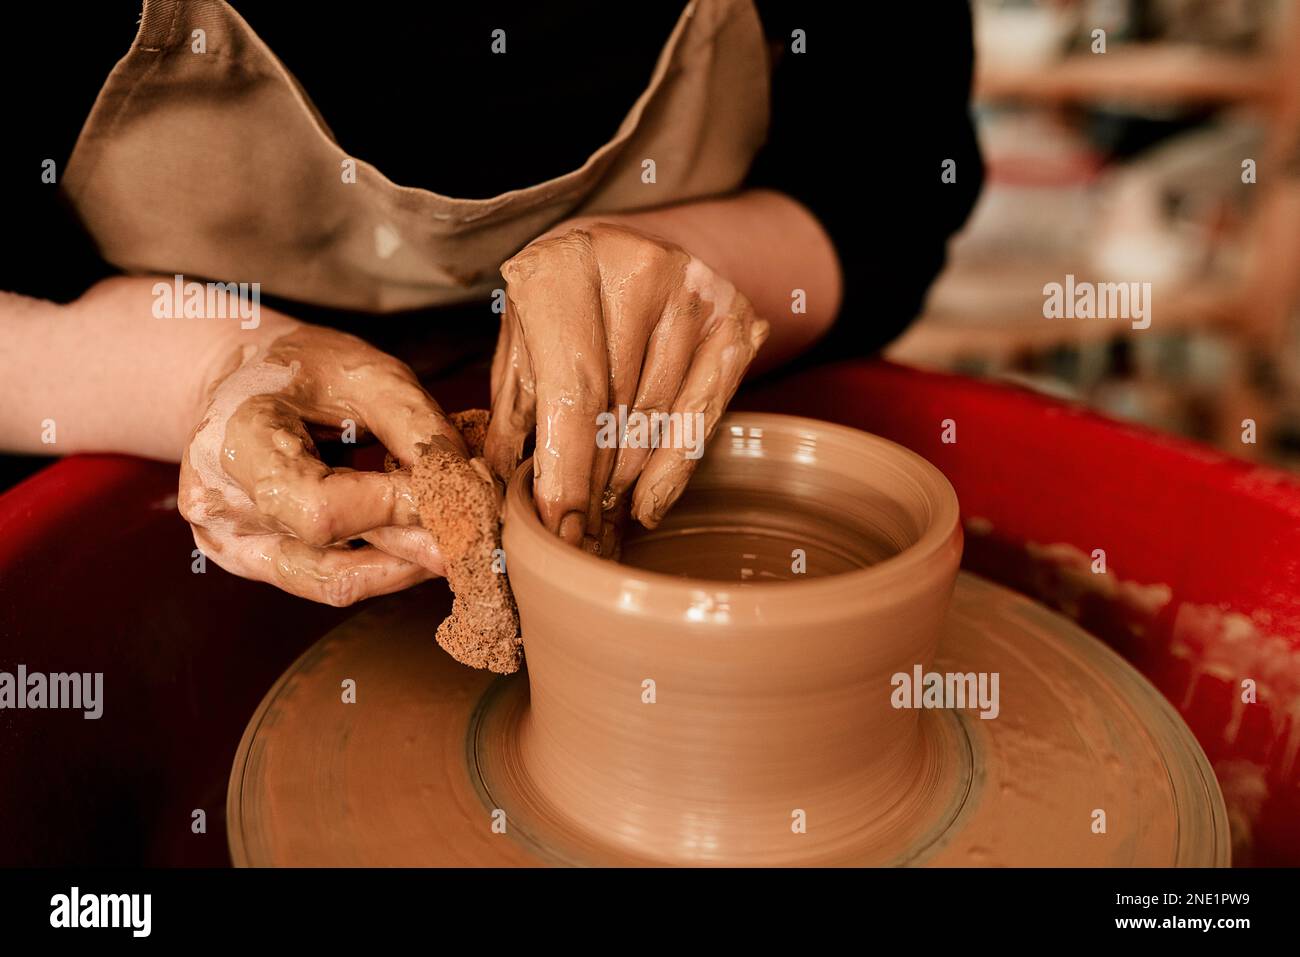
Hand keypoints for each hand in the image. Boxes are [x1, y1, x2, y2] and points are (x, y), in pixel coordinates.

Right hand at [178, 324, 465, 604]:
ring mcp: (228, 540)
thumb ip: (416, 429)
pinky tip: (420, 547)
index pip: (321, 508)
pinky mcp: (248, 561)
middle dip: (415, 544)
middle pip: (328, 556)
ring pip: (331, 583)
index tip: (457, 490)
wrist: (242, 379)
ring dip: (405, 568)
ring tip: (457, 543)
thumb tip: (468, 488)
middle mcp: (217, 503)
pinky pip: (323, 582)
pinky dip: (381, 568)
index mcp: (233, 439)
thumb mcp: (368, 374)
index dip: (397, 508)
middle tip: (480, 533)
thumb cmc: (306, 367)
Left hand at [485, 222, 768, 553]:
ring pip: (656, 419)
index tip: (557, 526)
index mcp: (564, 267)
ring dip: (626, 480)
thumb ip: (512, 412)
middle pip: (615, 412)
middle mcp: (636, 268)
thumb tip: (496, 490)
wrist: (629, 244)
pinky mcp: (736, 318)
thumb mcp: (522, 340)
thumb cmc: (562, 299)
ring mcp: (694, 292)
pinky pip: (703, 416)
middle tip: (576, 532)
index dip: (565, 470)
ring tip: (602, 513)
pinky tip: (647, 502)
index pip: (571, 394)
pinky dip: (672, 470)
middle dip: (592, 485)